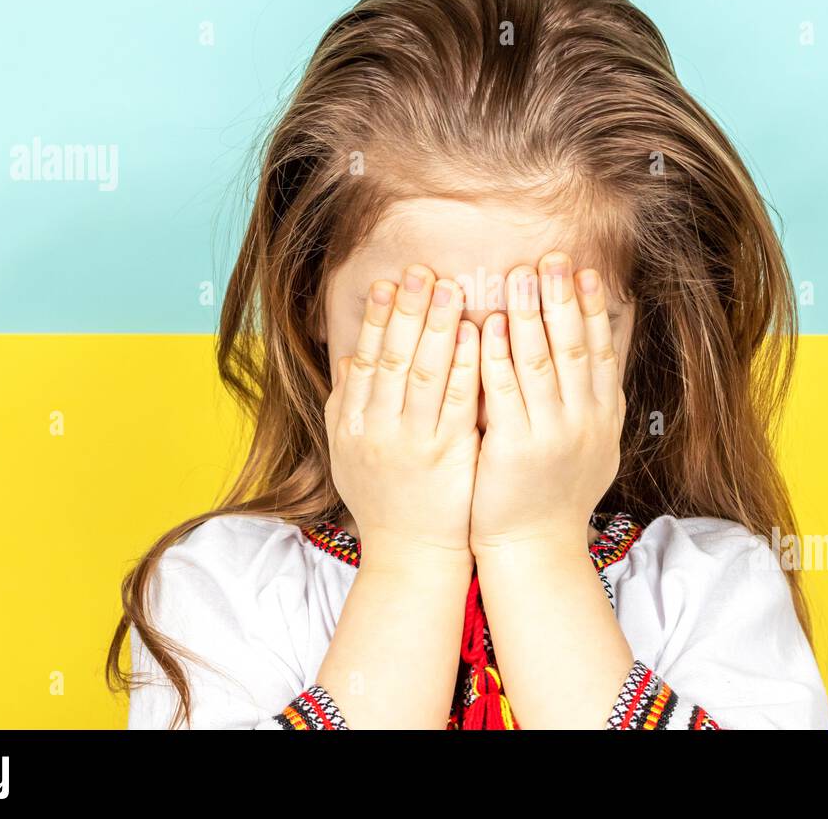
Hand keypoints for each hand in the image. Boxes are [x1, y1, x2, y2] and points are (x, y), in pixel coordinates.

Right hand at [324, 264, 481, 560]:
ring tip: (451, 289)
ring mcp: (412, 443)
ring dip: (437, 327)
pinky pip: (457, 401)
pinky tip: (478, 334)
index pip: (364, 361)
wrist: (412, 555)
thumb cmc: (386, 501)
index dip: (376, 320)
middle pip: (392, 358)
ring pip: (424, 373)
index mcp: (352, 426)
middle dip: (407, 311)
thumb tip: (352, 357)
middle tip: (421, 271)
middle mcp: (377, 430)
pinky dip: (465, 364)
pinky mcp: (447, 455)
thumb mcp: (351, 454)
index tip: (387, 283)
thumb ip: (349, 405)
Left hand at [469, 252, 625, 554]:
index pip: (600, 350)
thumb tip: (603, 348)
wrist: (535, 548)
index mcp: (603, 416)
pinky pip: (505, 390)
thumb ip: (595, 399)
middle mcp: (584, 421)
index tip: (583, 271)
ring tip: (518, 275)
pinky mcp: (514, 447)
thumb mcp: (592, 445)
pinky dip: (498, 354)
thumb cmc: (553, 493)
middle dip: (561, 298)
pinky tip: (491, 324)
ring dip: (529, 313)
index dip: (591, 308)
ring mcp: (551, 434)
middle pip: (573, 346)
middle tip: (551, 257)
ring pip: (539, 361)